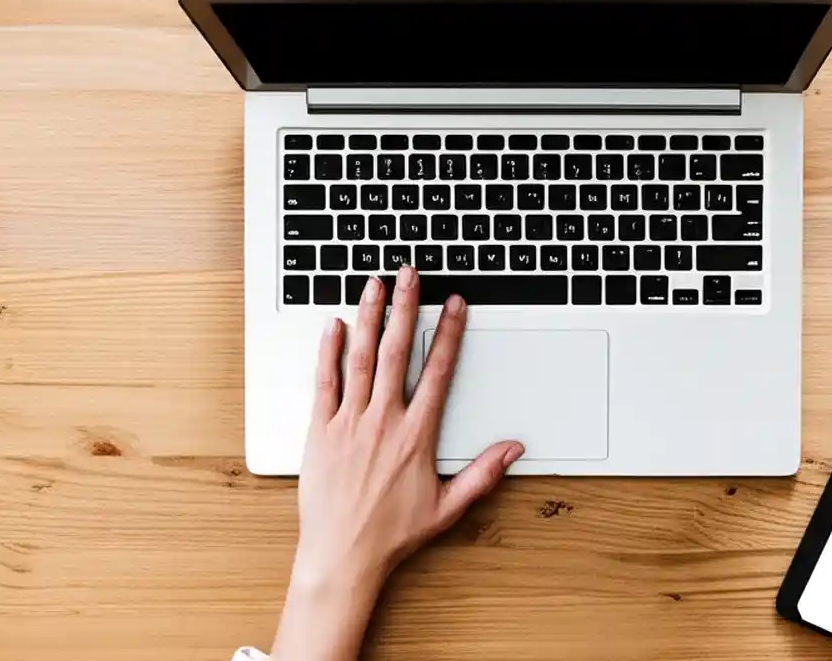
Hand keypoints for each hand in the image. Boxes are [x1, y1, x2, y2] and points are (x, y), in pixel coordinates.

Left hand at [271, 266, 524, 660]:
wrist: (342, 556)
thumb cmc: (393, 534)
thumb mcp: (448, 507)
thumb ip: (483, 474)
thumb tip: (513, 448)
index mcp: (417, 435)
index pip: (437, 372)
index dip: (449, 334)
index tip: (454, 305)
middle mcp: (383, 421)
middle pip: (398, 351)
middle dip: (407, 308)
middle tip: (412, 275)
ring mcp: (349, 423)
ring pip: (361, 358)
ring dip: (369, 317)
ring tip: (375, 284)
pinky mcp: (319, 432)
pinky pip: (324, 382)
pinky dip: (329, 351)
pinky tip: (334, 325)